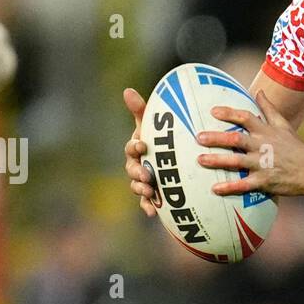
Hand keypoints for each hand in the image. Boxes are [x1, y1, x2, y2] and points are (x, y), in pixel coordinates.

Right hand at [123, 87, 156, 217]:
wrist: (176, 164)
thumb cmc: (163, 140)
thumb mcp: (154, 125)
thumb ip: (141, 110)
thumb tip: (126, 89)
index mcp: (137, 149)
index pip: (131, 148)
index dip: (135, 147)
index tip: (142, 145)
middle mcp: (137, 166)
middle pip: (132, 170)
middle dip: (137, 173)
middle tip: (146, 175)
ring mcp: (143, 182)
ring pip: (138, 187)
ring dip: (142, 190)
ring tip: (150, 192)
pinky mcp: (152, 196)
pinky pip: (147, 203)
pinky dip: (148, 207)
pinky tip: (154, 213)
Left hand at [196, 90, 303, 197]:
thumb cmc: (297, 149)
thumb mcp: (284, 125)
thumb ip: (269, 109)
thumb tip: (258, 92)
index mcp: (266, 131)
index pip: (245, 117)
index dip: (229, 113)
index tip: (213, 111)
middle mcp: (262, 146)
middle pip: (236, 138)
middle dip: (216, 137)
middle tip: (199, 137)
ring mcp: (262, 164)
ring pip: (236, 161)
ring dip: (217, 160)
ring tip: (201, 160)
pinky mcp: (264, 182)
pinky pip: (244, 185)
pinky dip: (229, 187)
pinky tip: (215, 189)